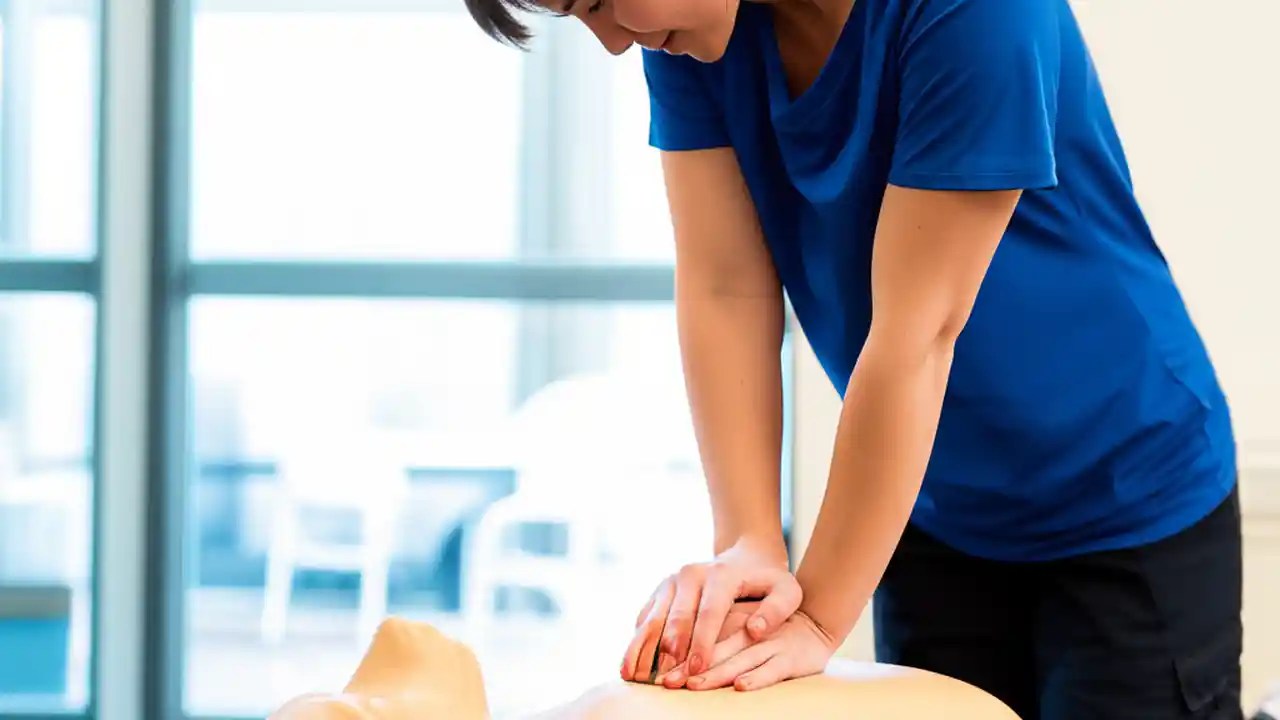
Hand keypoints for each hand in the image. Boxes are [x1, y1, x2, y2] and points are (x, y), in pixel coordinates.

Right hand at [620, 541, 799, 683]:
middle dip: (670, 649)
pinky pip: (645, 618)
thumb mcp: (786, 590)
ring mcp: (671, 581)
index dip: (703, 642)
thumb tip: (754, 631)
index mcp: (721, 575)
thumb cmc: (767, 581)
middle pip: (677, 616)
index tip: (699, 668)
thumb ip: (777, 610)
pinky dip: (637, 642)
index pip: (710, 612)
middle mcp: (691, 574)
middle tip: (666, 677)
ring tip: (633, 675)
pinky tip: (630, 665)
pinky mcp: (660, 591)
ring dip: (643, 647)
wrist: (744, 557)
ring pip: (654, 617)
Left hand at [675, 608, 837, 691]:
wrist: (814, 621)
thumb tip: (672, 648)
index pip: (704, 633)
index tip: (660, 668)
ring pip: (740, 659)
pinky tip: (741, 686)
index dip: (682, 651)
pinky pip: (773, 669)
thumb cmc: (769, 622)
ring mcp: (771, 644)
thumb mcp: (740, 619)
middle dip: (691, 666)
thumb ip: (714, 630)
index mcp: (734, 618)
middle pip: (717, 649)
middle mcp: (750, 630)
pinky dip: (757, 677)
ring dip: (717, 673)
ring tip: (694, 685)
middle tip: (668, 681)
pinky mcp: (791, 659)